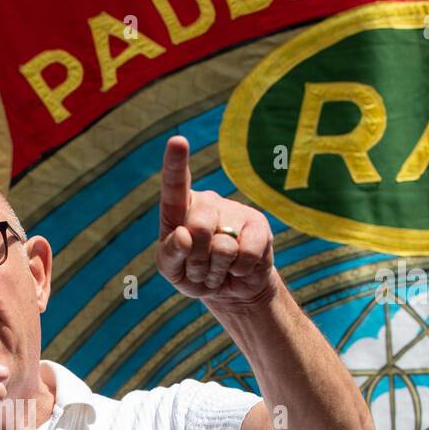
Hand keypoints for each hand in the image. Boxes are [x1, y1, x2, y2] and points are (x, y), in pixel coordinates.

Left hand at [157, 135, 280, 315]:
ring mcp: (235, 210)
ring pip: (222, 247)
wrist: (231, 288)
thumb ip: (170, 254)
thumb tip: (184, 235)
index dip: (175, 164)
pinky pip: (245, 254)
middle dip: (195, 260)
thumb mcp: (173, 270)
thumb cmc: (194, 273)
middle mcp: (207, 203)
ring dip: (215, 271)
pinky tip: (238, 268)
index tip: (177, 141)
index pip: (174, 185)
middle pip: (197, 228)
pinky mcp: (259, 225)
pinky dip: (238, 271)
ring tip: (217, 269)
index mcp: (179, 209)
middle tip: (199, 269)